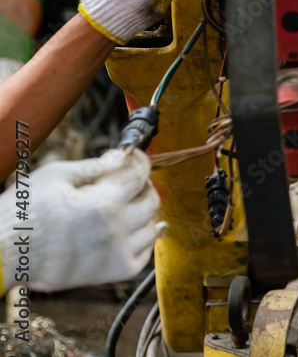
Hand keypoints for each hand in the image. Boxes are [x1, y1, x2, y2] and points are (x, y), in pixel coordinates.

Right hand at [0, 149, 164, 292]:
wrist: (4, 253)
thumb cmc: (23, 212)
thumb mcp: (55, 176)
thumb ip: (93, 166)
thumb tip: (120, 156)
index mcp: (105, 202)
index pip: (140, 174)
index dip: (140, 160)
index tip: (134, 156)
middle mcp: (117, 228)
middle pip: (151, 199)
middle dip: (142, 184)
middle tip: (128, 180)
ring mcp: (117, 253)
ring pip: (151, 227)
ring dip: (145, 212)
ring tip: (129, 204)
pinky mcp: (113, 272)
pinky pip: (144, 255)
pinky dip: (146, 240)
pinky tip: (145, 229)